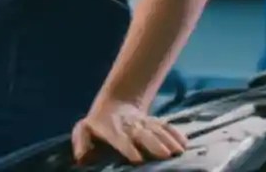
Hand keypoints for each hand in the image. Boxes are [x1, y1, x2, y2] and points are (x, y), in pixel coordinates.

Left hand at [71, 98, 186, 164]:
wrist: (113, 105)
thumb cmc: (97, 125)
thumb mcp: (84, 130)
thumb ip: (82, 142)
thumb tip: (81, 157)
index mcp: (112, 131)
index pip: (121, 140)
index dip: (128, 148)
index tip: (137, 159)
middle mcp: (130, 126)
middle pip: (144, 135)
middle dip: (154, 144)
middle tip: (165, 155)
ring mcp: (144, 123)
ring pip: (157, 130)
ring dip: (168, 140)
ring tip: (178, 152)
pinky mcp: (154, 122)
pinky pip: (166, 126)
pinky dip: (175, 134)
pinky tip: (184, 144)